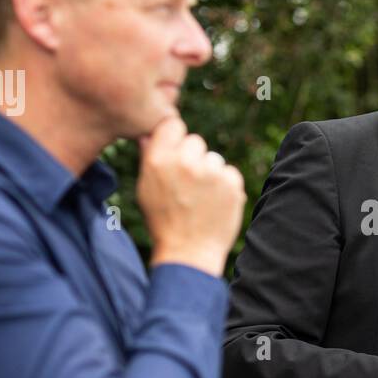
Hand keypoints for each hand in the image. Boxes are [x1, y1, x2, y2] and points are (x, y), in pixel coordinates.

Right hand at [137, 116, 245, 275]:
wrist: (189, 253)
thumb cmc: (163, 223)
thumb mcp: (146, 190)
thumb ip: (149, 158)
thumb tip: (150, 134)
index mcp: (159, 160)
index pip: (172, 125)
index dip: (175, 137)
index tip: (176, 151)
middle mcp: (185, 162)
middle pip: (195, 141)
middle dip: (193, 157)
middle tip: (188, 184)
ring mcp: (211, 172)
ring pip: (213, 158)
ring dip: (210, 172)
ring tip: (201, 198)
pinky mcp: (232, 183)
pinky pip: (229, 172)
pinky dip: (225, 185)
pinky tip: (215, 203)